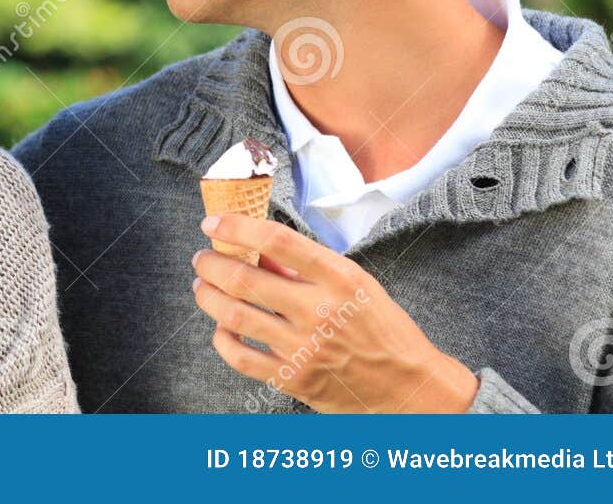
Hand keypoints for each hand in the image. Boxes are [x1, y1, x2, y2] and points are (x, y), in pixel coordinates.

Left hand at [191, 214, 478, 412]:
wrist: (410, 389)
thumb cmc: (382, 329)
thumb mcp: (354, 283)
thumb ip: (304, 267)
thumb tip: (255, 249)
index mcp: (339, 278)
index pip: (277, 240)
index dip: (236, 226)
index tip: (212, 223)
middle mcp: (319, 311)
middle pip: (243, 278)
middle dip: (210, 263)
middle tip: (201, 257)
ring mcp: (304, 348)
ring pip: (234, 315)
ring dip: (207, 296)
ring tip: (202, 286)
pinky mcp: (294, 380)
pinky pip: (241, 357)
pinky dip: (222, 338)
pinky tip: (221, 326)